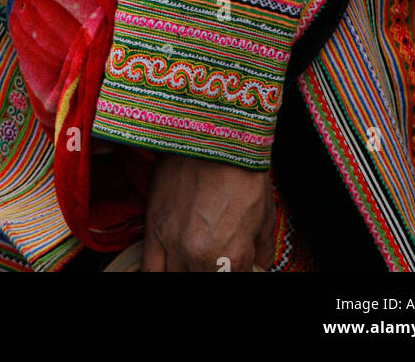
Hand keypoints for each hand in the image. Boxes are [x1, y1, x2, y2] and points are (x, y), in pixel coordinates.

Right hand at [142, 155, 275, 272]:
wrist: (215, 132)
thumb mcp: (265, 214)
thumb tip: (258, 266)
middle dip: (208, 270)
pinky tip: (170, 264)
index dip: (233, 272)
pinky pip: (149, 268)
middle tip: (212, 257)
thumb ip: (260, 250)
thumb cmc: (244, 169)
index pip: (230, 282)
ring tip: (192, 260)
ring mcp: (173, 242)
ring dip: (185, 270)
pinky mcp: (154, 226)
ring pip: (174, 276)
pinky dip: (159, 271)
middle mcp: (200, 255)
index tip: (230, 264)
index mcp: (233, 255)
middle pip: (198, 281)